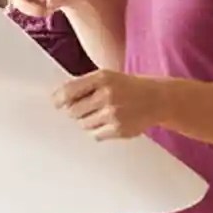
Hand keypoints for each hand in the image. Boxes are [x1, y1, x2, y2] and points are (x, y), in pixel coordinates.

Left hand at [52, 69, 168, 139]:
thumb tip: (59, 100)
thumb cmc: (127, 87)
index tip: (55, 104)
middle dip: (74, 112)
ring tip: (99, 115)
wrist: (157, 98)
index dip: (59, 99)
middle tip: (80, 111)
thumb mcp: (107, 77)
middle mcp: (107, 95)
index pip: (70, 91)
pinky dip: (97, 131)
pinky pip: (96, 135)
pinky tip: (107, 123)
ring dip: (86, 122)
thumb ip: (85, 85)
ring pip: (84, 124)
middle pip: (74, 111)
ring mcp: (114, 114)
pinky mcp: (120, 129)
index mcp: (102, 78)